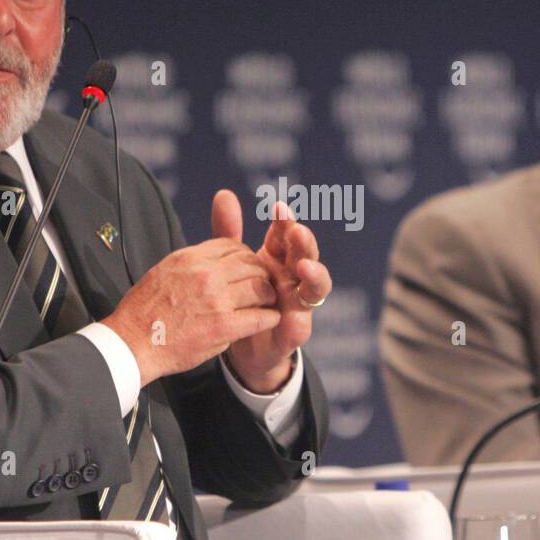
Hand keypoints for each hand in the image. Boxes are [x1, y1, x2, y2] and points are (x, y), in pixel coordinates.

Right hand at [102, 236, 280, 386]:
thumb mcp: (163, 272)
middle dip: (260, 274)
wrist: (132, 343)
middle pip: (251, 263)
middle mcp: (205, 274)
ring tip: (265, 303)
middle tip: (262, 286)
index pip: (232, 246)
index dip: (244, 257)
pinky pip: (260, 317)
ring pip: (260, 287)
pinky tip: (267, 320)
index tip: (247, 268)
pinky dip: (269, 318)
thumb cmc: (143, 312)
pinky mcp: (223, 326)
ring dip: (268, 295)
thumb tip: (210, 261)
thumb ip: (190, 265)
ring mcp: (216, 300)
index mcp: (189, 258)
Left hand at [212, 189, 331, 393]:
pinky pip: (301, 321)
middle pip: (305, 254)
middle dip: (303, 242)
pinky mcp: (296, 330)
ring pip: (316, 285)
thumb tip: (224, 193)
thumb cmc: (241, 298)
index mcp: (278, 257)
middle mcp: (294, 276)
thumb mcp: (230, 264)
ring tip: (304, 266)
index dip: (285, 221)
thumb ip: (228, 232)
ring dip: (314, 274)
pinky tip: (293, 310)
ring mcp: (299, 302)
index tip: (278, 207)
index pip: (285, 234)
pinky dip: (299, 315)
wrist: (244, 346)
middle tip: (296, 231)